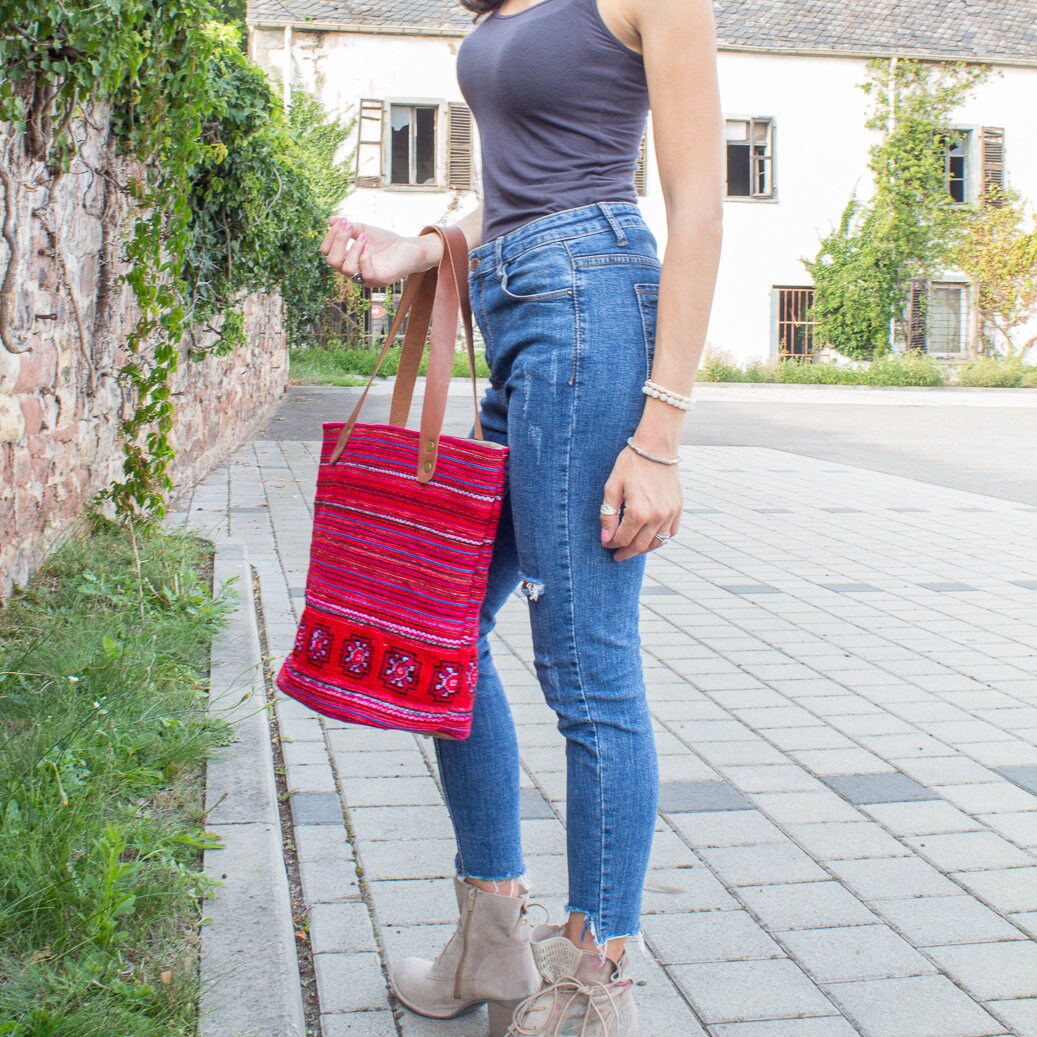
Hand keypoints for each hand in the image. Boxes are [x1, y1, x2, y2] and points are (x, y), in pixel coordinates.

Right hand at [320, 216, 442, 286]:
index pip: (326, 252)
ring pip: (346, 269)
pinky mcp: (380, 280)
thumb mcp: (364, 231)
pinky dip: (364, 258)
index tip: (343, 222)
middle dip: (339, 240)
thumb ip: (348, 227)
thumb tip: (330, 220)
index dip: (330, 236)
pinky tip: (368, 247)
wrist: (410, 249)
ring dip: (352, 249)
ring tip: (363, 237)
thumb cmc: (386, 242)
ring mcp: (366, 279)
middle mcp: (354, 272)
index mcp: (347, 261)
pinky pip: (365, 274)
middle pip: (332, 261)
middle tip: (350, 226)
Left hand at [599, 446, 682, 561]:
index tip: (605, 544)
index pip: (623, 539)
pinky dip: (660, 539)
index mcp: (639, 512)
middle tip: (617, 555)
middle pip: (639, 545)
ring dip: (643, 549)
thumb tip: (605, 538)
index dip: (612, 544)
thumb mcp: (612, 487)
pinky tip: (650, 538)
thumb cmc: (631, 463)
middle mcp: (657, 516)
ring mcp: (670, 513)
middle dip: (626, 552)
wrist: (656, 447)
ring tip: (632, 549)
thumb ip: (608, 514)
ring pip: (657, 543)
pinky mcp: (678, 508)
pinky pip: (671, 533)